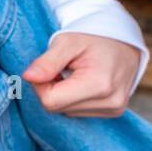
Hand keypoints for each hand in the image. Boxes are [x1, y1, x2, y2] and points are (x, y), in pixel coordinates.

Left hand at [21, 32, 141, 116]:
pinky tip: (82, 82)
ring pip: (65, 111)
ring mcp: (113, 109)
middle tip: (60, 69)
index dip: (40, 85)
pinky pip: (77, 111)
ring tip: (74, 73)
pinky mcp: (113, 112)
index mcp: (99, 84)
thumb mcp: (66, 42)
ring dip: (62, 94)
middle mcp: (110, 102)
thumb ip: (47, 62)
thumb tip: (28, 77)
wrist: (123, 42)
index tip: (47, 69)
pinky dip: (73, 98)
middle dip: (51, 89)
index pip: (50, 101)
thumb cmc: (93, 38)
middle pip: (57, 108)